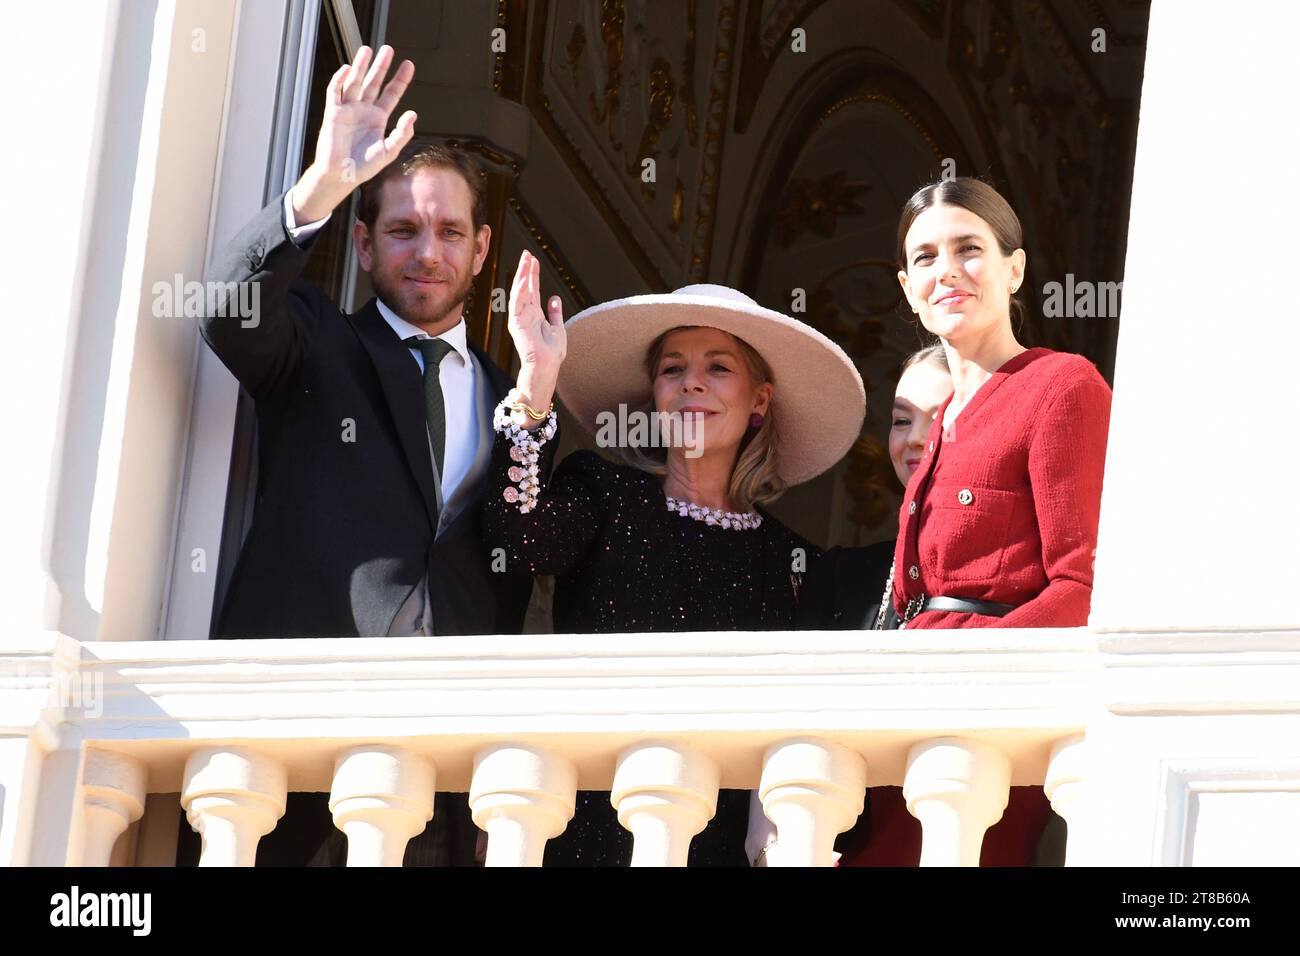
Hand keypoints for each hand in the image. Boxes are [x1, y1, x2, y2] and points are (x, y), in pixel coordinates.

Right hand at [291, 45, 416, 221]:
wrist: (341, 175)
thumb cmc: (364, 167)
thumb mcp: (388, 151)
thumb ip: (401, 134)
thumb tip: (413, 115)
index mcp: (378, 119)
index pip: (391, 94)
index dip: (400, 79)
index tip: (408, 65)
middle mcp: (363, 110)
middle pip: (373, 82)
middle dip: (381, 66)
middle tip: (388, 49)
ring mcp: (348, 110)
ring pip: (355, 82)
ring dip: (360, 66)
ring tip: (367, 50)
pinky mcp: (333, 113)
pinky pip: (335, 92)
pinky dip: (339, 80)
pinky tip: (346, 70)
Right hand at [507, 250, 565, 419]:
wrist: (546, 367)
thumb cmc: (551, 353)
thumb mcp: (557, 328)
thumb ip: (555, 313)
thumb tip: (554, 298)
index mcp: (535, 314)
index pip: (533, 290)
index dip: (533, 274)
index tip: (533, 260)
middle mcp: (526, 314)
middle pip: (525, 287)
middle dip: (526, 270)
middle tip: (527, 253)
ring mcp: (520, 318)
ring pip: (520, 292)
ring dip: (522, 276)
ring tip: (525, 260)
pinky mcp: (517, 324)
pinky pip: (517, 304)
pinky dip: (520, 291)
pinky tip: (523, 279)